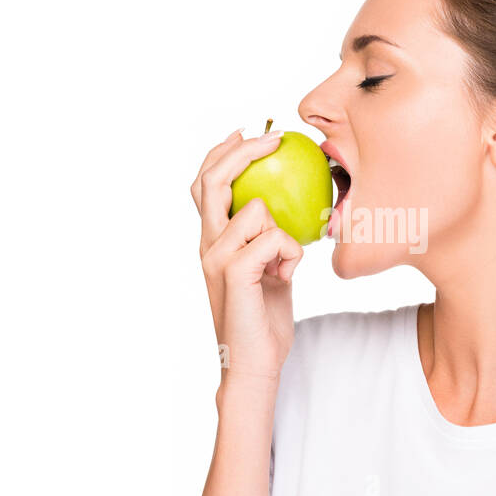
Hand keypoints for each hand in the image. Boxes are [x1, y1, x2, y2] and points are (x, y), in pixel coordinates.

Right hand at [191, 128, 303, 387]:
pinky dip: (290, 253)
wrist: (255, 363)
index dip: (221, 153)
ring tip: (284, 265)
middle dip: (244, 151)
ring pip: (256, 210)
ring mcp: (217, 258)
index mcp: (211, 241)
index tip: (247, 133)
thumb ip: (268, 238)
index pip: (204, 184)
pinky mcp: (235, 273)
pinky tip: (286, 274)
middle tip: (276, 139)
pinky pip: (273, 239)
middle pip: (214, 180)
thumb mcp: (269, 268)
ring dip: (284, 233)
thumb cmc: (264, 318)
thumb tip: (286, 210)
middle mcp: (207, 245)